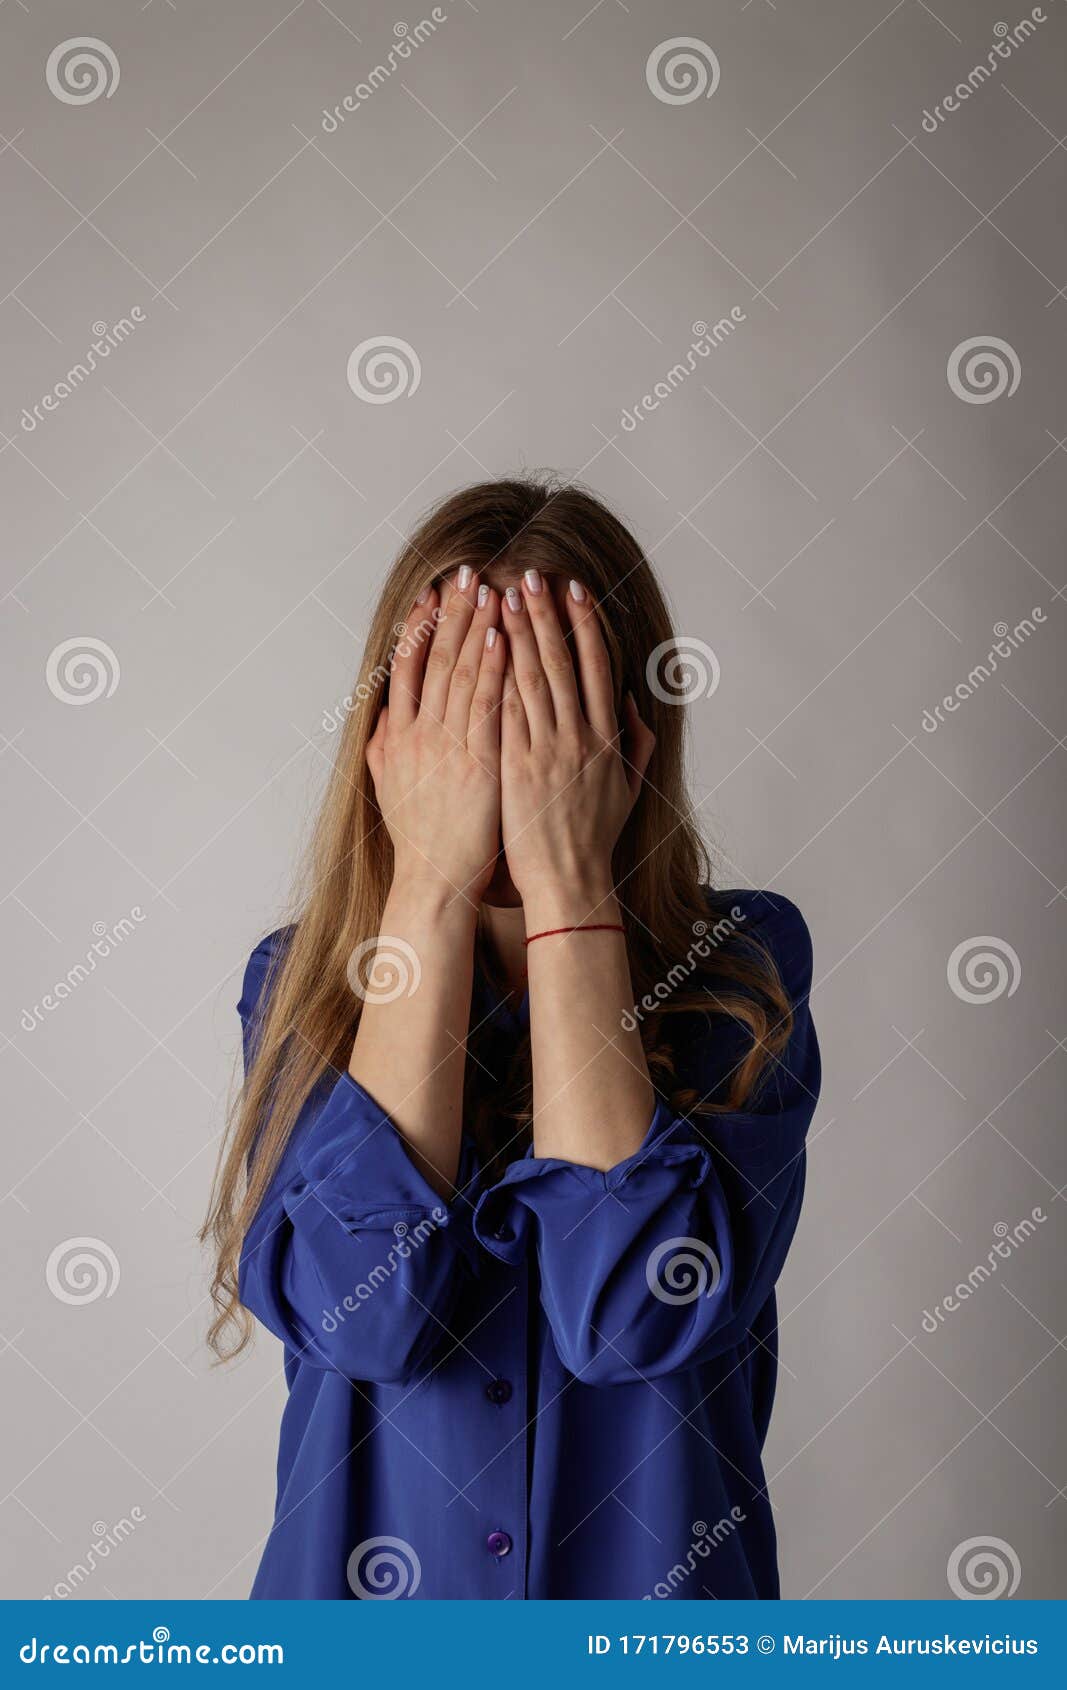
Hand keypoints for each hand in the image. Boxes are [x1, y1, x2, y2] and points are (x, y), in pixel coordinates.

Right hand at [366, 571, 505, 903]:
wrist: (435, 881)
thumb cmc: (421, 840)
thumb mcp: (388, 786)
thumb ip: (383, 747)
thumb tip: (381, 716)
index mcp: (397, 736)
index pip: (406, 667)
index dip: (420, 626)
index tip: (431, 592)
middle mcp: (417, 734)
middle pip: (434, 659)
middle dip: (452, 612)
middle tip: (466, 572)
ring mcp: (446, 747)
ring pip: (460, 673)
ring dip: (475, 627)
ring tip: (489, 589)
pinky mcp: (477, 762)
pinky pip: (486, 705)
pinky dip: (492, 667)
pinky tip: (502, 637)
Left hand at [498, 573, 654, 915]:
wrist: (570, 881)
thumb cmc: (595, 838)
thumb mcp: (628, 788)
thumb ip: (636, 742)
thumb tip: (634, 703)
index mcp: (605, 738)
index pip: (596, 667)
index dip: (584, 624)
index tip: (573, 590)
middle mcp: (578, 738)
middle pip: (561, 663)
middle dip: (544, 615)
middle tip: (530, 576)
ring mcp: (546, 752)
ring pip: (530, 680)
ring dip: (515, 634)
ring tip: (500, 596)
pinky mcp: (515, 769)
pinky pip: (504, 713)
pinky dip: (495, 677)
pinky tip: (482, 647)